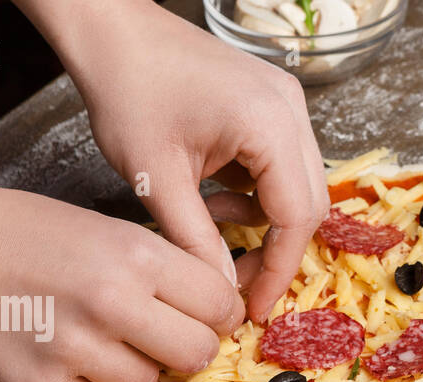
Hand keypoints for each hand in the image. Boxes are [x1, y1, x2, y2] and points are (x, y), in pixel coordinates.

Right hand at [0, 181, 233, 381]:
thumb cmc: (21, 233)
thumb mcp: (105, 230)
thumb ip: (161, 270)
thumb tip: (218, 312)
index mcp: (135, 255)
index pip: (220, 305)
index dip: (217, 315)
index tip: (203, 317)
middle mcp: (112, 303)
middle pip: (197, 354)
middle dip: (187, 350)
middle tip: (161, 339)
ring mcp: (76, 350)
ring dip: (131, 368)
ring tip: (93, 338)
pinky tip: (58, 355)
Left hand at [25, 0, 328, 324]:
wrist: (113, 32)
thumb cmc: (127, 91)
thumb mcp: (159, 180)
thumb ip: (196, 242)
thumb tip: (222, 293)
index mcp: (270, 125)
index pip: (296, 217)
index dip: (278, 270)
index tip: (254, 308)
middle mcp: (291, 110)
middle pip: (310, 205)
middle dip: (275, 250)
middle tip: (236, 280)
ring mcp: (287, 103)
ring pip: (299, 187)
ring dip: (264, 220)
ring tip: (212, 223)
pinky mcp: (273, 103)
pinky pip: (283, 166)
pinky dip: (257, 193)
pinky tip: (216, 193)